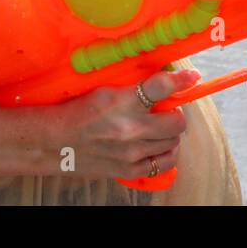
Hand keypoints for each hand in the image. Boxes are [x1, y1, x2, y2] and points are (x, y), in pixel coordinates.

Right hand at [54, 67, 196, 180]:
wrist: (54, 143)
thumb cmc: (78, 111)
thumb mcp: (105, 91)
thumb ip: (133, 88)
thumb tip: (162, 81)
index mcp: (122, 102)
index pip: (161, 87)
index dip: (181, 80)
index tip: (191, 77)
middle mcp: (130, 128)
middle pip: (176, 121)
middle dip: (176, 113)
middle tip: (166, 110)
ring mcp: (131, 152)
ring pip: (173, 141)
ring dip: (170, 133)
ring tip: (159, 128)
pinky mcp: (129, 170)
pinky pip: (164, 163)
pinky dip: (167, 152)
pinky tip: (158, 145)